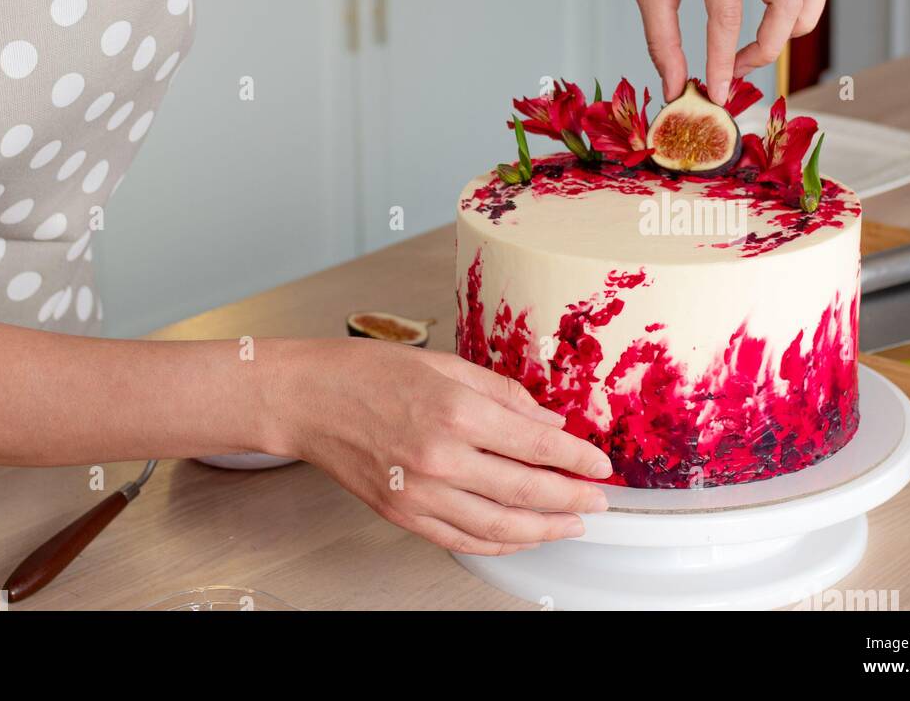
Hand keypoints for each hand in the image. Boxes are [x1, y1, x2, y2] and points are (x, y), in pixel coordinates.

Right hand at [276, 339, 610, 555]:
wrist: (309, 399)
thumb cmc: (368, 373)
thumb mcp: (444, 364)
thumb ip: (502, 394)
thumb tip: (548, 420)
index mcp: (455, 411)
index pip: (536, 445)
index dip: (576, 459)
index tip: (600, 464)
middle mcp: (441, 458)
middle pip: (526, 492)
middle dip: (572, 498)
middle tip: (598, 499)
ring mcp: (420, 493)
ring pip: (500, 528)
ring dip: (544, 530)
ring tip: (570, 523)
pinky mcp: (403, 515)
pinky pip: (464, 540)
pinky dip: (501, 545)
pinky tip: (522, 536)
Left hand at [610, 0, 831, 104]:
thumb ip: (662, 41)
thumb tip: (674, 89)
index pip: (728, 13)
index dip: (724, 61)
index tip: (717, 95)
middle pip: (786, 2)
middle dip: (766, 48)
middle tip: (732, 71)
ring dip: (795, 25)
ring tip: (759, 44)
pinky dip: (802, 4)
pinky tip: (772, 21)